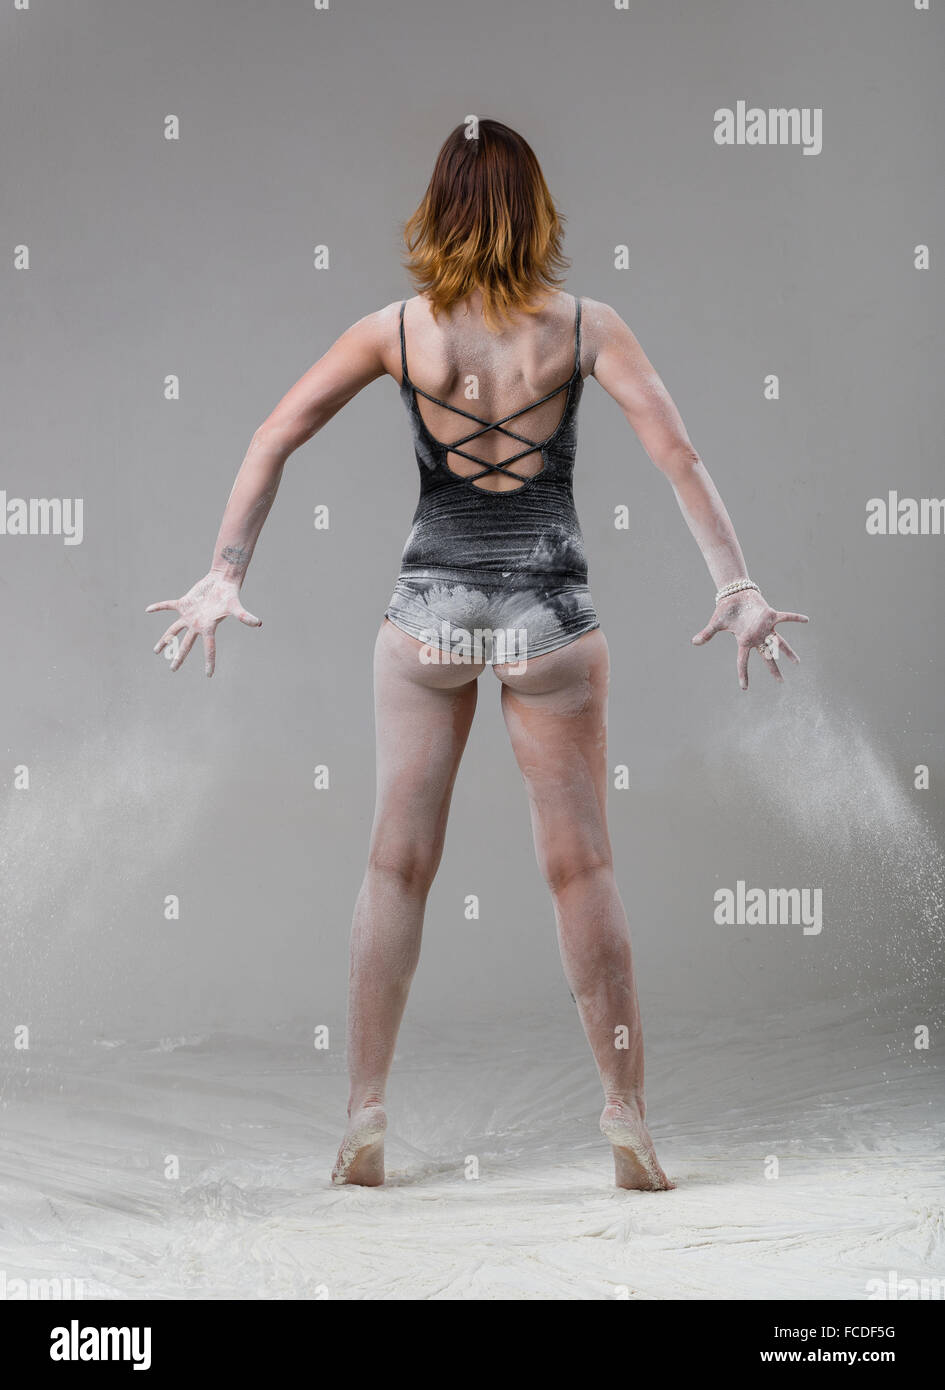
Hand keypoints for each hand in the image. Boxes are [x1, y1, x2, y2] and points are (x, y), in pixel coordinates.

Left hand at [146, 572, 260, 675]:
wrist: (223, 581)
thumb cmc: (230, 595)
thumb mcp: (236, 607)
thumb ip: (244, 616)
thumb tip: (258, 623)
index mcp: (208, 628)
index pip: (209, 649)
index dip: (210, 662)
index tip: (209, 675)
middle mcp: (197, 624)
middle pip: (186, 644)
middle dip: (179, 657)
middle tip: (172, 669)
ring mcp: (189, 615)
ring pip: (174, 630)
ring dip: (165, 640)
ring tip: (156, 651)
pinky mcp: (183, 603)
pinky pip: (168, 606)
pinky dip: (159, 607)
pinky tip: (148, 610)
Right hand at [692, 589, 807, 689]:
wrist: (735, 595)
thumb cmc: (725, 610)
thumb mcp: (716, 623)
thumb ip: (707, 634)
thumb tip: (694, 642)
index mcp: (744, 641)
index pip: (742, 661)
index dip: (743, 674)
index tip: (744, 688)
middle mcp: (757, 637)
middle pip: (767, 657)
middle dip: (774, 670)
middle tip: (781, 683)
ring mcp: (765, 628)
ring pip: (779, 643)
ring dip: (788, 652)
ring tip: (798, 663)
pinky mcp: (771, 616)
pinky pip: (785, 618)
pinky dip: (795, 618)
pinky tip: (806, 620)